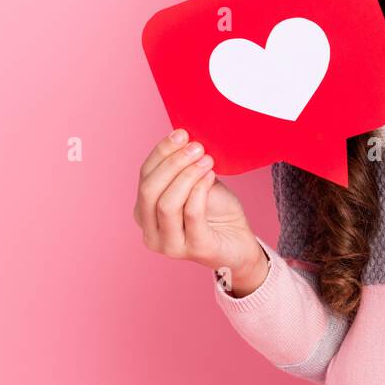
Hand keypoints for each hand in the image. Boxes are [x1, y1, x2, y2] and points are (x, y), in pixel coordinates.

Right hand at [132, 129, 262, 274]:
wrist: (240, 242)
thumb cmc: (216, 212)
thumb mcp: (196, 183)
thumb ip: (185, 168)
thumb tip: (184, 138)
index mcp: (144, 213)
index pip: (144, 177)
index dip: (161, 153)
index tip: (181, 133)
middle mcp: (150, 232)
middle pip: (149, 190)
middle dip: (172, 163)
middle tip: (196, 146)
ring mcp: (170, 246)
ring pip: (167, 204)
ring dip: (187, 176)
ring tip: (206, 159)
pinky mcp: (195, 250)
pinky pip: (192, 214)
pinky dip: (200, 190)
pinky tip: (211, 176)